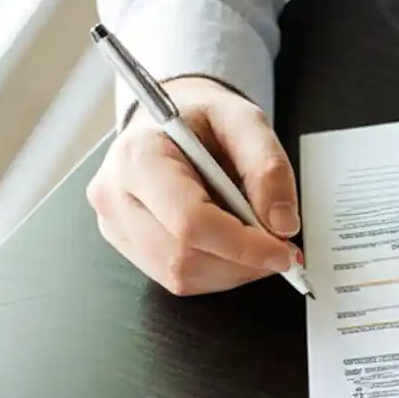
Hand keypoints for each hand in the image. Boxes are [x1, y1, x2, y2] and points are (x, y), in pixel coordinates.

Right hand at [86, 77, 300, 295]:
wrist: (169, 121)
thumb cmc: (201, 118)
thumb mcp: (245, 121)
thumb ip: (268, 167)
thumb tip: (282, 224)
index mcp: (140, 155)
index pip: (189, 221)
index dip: (242, 246)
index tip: (282, 252)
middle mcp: (116, 194)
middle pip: (184, 257)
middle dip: (242, 261)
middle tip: (279, 248)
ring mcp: (116, 225)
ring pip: (181, 276)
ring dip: (232, 270)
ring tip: (254, 242)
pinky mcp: (126, 245)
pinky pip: (176, 278)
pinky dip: (216, 271)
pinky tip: (229, 246)